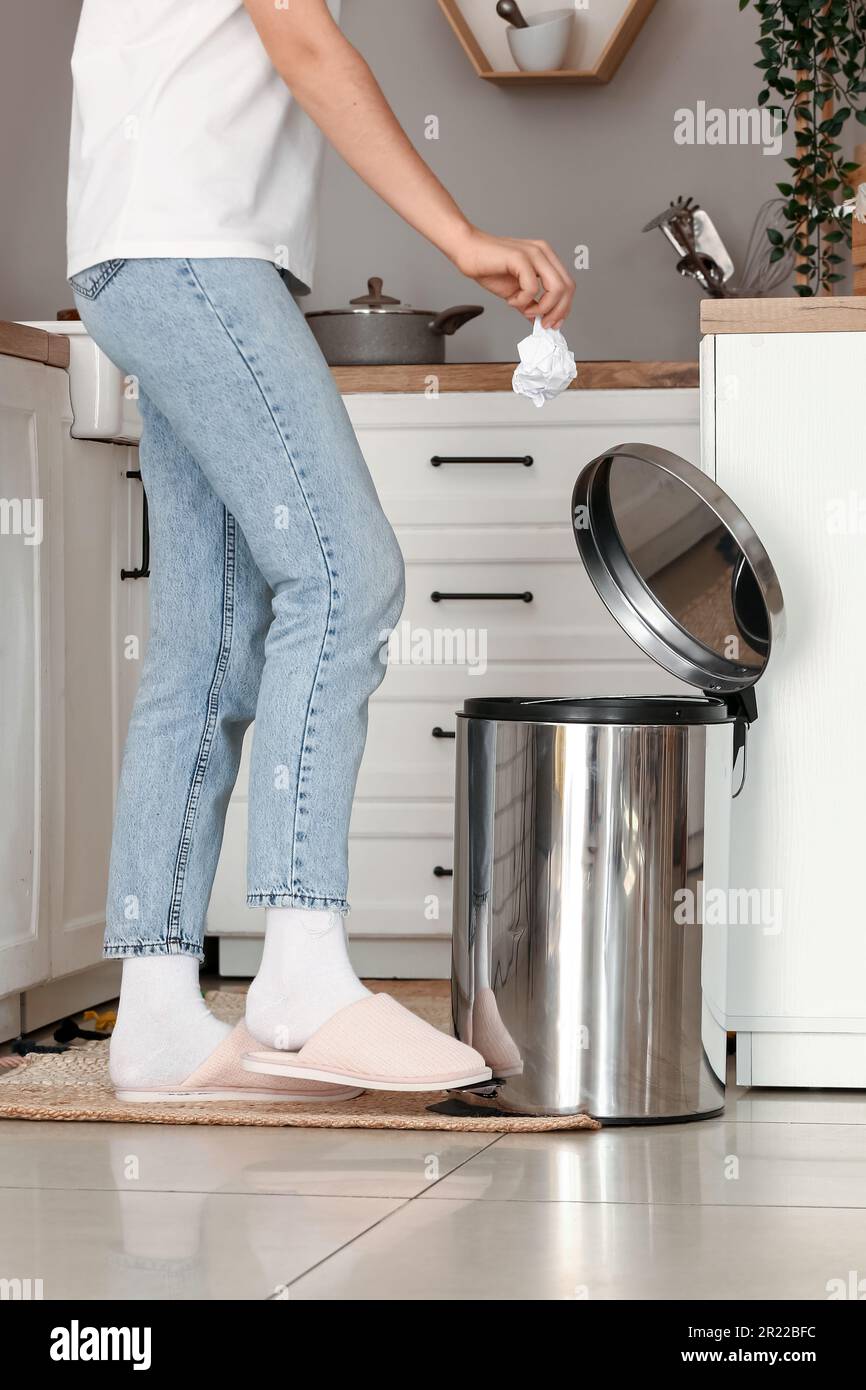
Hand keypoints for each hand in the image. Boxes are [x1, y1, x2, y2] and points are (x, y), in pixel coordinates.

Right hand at [450, 226, 574, 328]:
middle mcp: (543, 253)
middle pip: (568, 287)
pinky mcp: (520, 258)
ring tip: (525, 309)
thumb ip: (530, 303)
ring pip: (557, 288)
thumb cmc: (488, 267)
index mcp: (545, 258)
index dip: (563, 308)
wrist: (467, 251)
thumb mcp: (515, 292)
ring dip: (542, 307)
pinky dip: (522, 301)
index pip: (568, 285)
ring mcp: (534, 253)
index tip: (552, 323)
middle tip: (543, 323)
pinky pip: (532, 288)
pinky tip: (511, 300)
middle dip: (557, 312)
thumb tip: (539, 320)